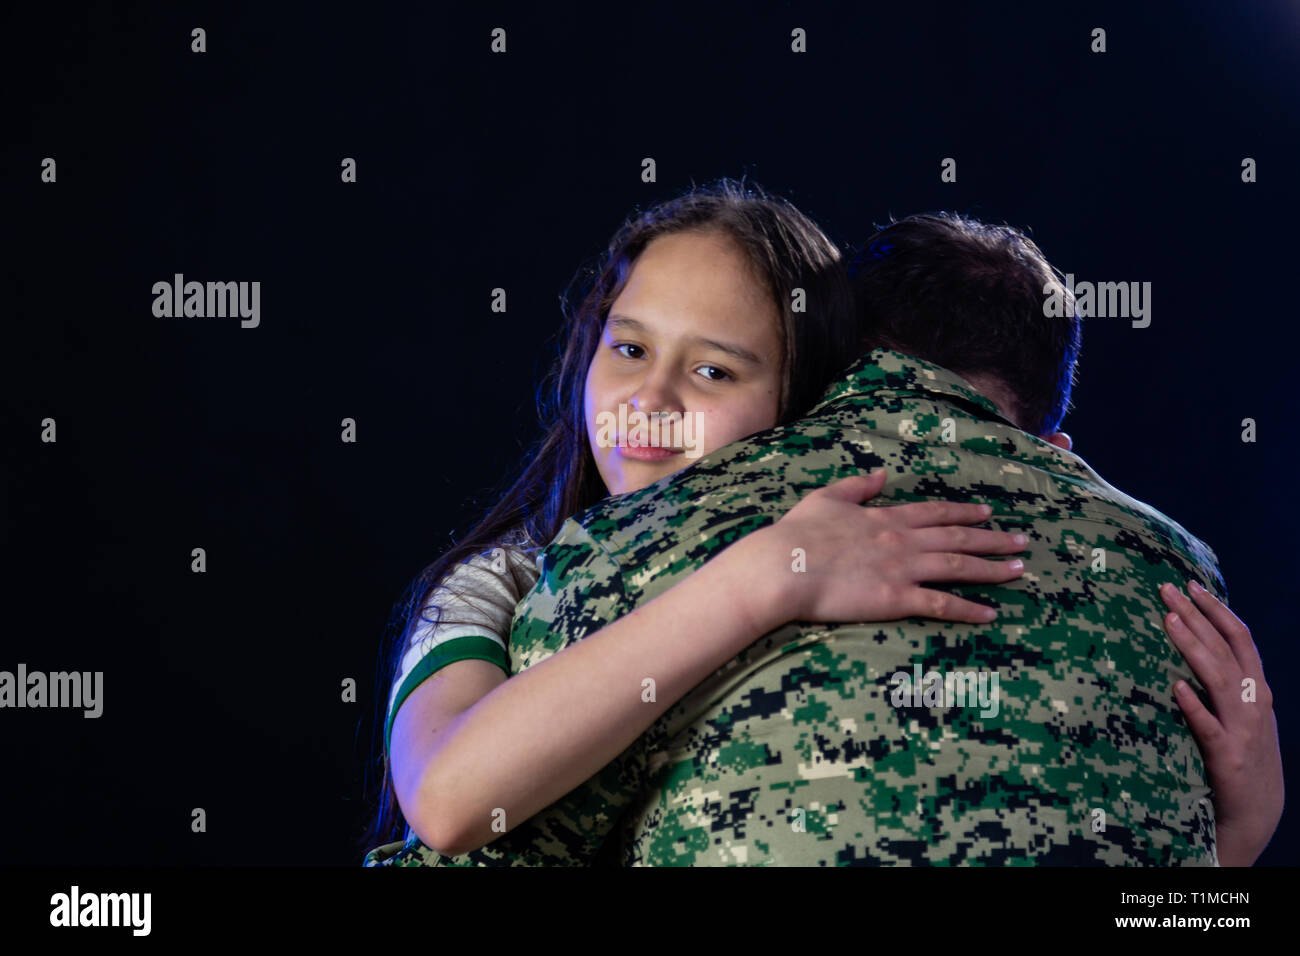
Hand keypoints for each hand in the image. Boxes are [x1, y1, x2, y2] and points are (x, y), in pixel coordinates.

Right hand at [759, 468, 1025, 624]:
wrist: (785, 566)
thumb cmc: (798, 534)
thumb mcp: (826, 498)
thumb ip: (856, 486)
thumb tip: (881, 473)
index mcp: (886, 517)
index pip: (935, 512)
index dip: (964, 512)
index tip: (988, 512)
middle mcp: (902, 540)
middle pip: (958, 537)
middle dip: (993, 539)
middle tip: (1021, 541)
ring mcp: (903, 569)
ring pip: (958, 567)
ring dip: (991, 569)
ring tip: (1018, 570)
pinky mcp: (897, 599)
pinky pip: (941, 604)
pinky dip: (968, 609)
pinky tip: (990, 614)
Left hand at [1160, 581, 1283, 865]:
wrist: (1256, 815)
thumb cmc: (1242, 758)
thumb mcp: (1242, 715)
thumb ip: (1227, 682)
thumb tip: (1198, 645)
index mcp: (1257, 689)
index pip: (1239, 638)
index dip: (1217, 609)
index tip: (1189, 584)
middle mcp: (1253, 703)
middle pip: (1225, 649)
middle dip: (1197, 615)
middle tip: (1166, 589)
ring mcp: (1242, 729)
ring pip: (1218, 678)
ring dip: (1192, 647)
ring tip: (1168, 621)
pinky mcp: (1227, 758)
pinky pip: (1208, 727)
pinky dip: (1195, 705)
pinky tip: (1177, 687)